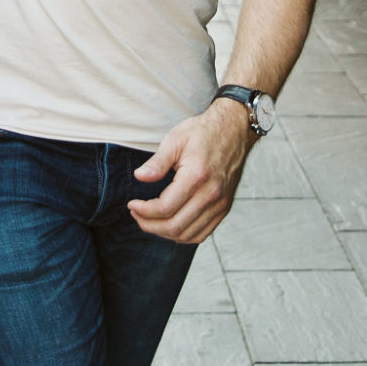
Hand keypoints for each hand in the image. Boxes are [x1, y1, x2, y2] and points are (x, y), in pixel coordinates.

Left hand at [127, 99, 252, 243]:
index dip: (144, 211)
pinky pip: (202, 234)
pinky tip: (169, 224)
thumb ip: (157, 162)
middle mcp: (212, 194)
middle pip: (175, 226)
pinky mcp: (224, 208)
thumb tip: (139, 177)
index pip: (165, 207)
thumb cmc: (203, 132)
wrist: (234, 130)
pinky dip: (182, 235)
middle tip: (136, 214)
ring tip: (149, 220)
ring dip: (164, 232)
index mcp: (197, 176)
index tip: (132, 204)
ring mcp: (220, 204)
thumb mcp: (176, 139)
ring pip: (187, 235)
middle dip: (149, 224)